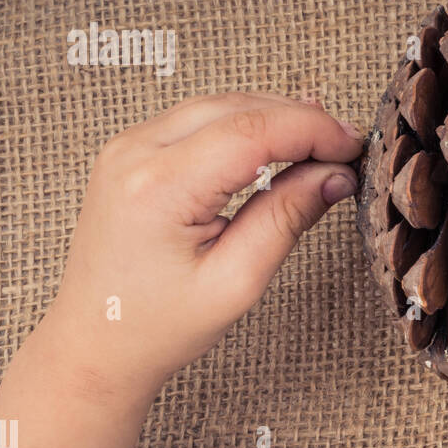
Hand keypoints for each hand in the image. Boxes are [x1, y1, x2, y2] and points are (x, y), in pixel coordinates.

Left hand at [38, 91, 362, 406]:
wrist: (94, 342)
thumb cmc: (158, 325)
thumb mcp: (236, 281)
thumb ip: (286, 218)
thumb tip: (334, 175)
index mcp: (158, 188)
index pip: (253, 130)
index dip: (313, 130)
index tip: (353, 147)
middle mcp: (135, 154)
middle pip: (237, 106)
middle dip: (300, 119)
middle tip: (346, 147)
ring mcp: (126, 147)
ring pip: (219, 105)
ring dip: (274, 117)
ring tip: (321, 146)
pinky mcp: (130, 151)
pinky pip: (198, 119)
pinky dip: (244, 124)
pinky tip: (276, 144)